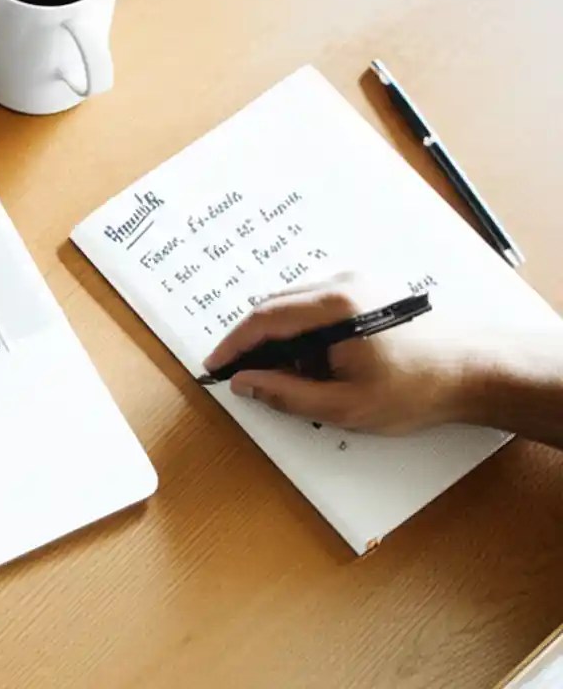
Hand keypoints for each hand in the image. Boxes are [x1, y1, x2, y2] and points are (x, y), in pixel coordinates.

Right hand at [202, 275, 475, 433]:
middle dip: (250, 341)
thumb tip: (246, 383)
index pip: (264, 320)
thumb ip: (287, 394)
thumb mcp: (345, 405)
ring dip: (277, 337)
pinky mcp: (365, 292)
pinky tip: (309, 361)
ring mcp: (355, 284)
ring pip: (292, 305)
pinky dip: (299, 331)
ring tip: (280, 375)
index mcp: (334, 308)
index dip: (233, 345)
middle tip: (239, 374)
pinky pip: (314, 305)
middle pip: (274, 307)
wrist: (475, 370)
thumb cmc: (418, 388)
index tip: (215, 366)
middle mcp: (341, 285)